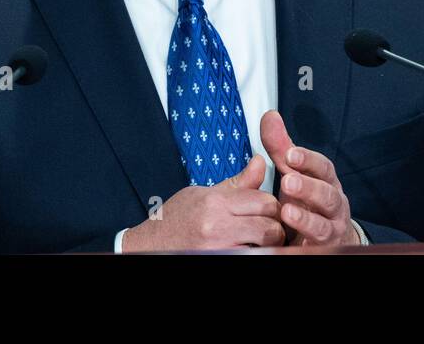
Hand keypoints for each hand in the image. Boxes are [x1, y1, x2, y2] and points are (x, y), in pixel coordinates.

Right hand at [121, 154, 283, 250]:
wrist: (148, 247)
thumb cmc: (173, 221)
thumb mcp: (203, 194)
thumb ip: (237, 183)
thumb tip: (260, 161)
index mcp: (215, 203)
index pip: (264, 201)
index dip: (272, 206)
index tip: (268, 210)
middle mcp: (217, 226)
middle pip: (270, 226)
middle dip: (275, 228)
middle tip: (270, 229)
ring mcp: (218, 249)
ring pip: (264, 247)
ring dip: (268, 246)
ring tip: (261, 242)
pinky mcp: (219, 261)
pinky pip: (249, 257)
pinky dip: (254, 253)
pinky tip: (248, 249)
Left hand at [260, 110, 358, 245]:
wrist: (329, 235)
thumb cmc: (309, 199)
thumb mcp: (295, 171)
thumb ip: (281, 147)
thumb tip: (270, 117)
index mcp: (326, 181)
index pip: (323, 167)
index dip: (308, 160)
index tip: (290, 153)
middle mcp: (333, 204)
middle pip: (327, 195)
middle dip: (308, 187)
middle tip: (287, 181)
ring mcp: (330, 228)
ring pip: (324, 224)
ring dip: (306, 218)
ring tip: (287, 211)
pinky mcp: (324, 247)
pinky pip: (317, 245)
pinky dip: (305, 241)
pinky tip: (292, 239)